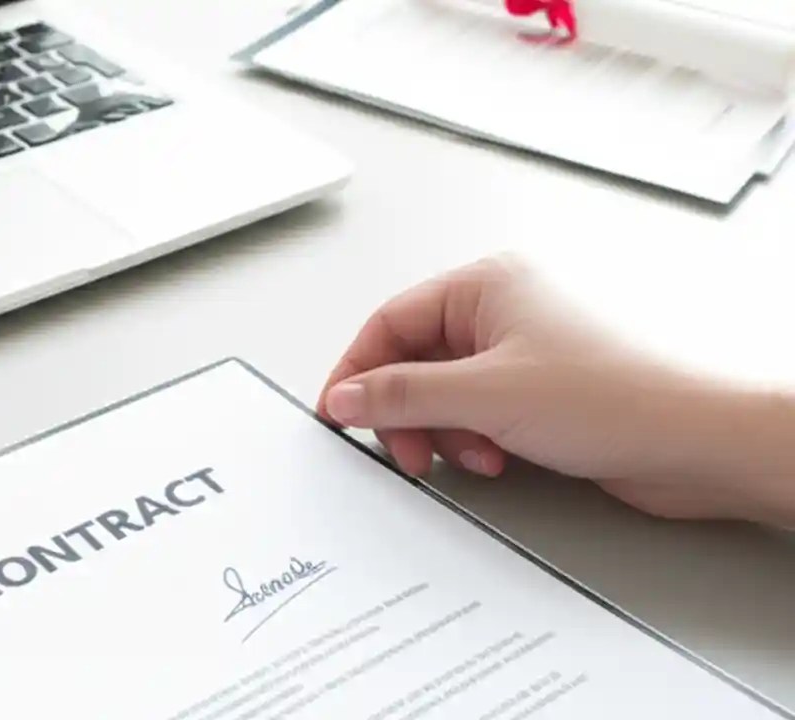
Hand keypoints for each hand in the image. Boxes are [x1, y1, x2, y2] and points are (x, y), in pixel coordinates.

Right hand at [317, 255, 794, 525]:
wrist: (700, 441)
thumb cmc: (621, 395)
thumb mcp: (488, 395)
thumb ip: (404, 395)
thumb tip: (346, 395)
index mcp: (488, 283)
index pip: (392, 320)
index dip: (358, 370)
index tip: (338, 413)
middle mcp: (504, 310)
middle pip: (415, 359)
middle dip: (408, 412)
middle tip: (407, 451)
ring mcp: (522, 351)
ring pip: (445, 392)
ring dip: (445, 432)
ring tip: (472, 455)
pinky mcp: (540, 390)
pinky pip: (477, 412)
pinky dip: (474, 439)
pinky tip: (497, 457)